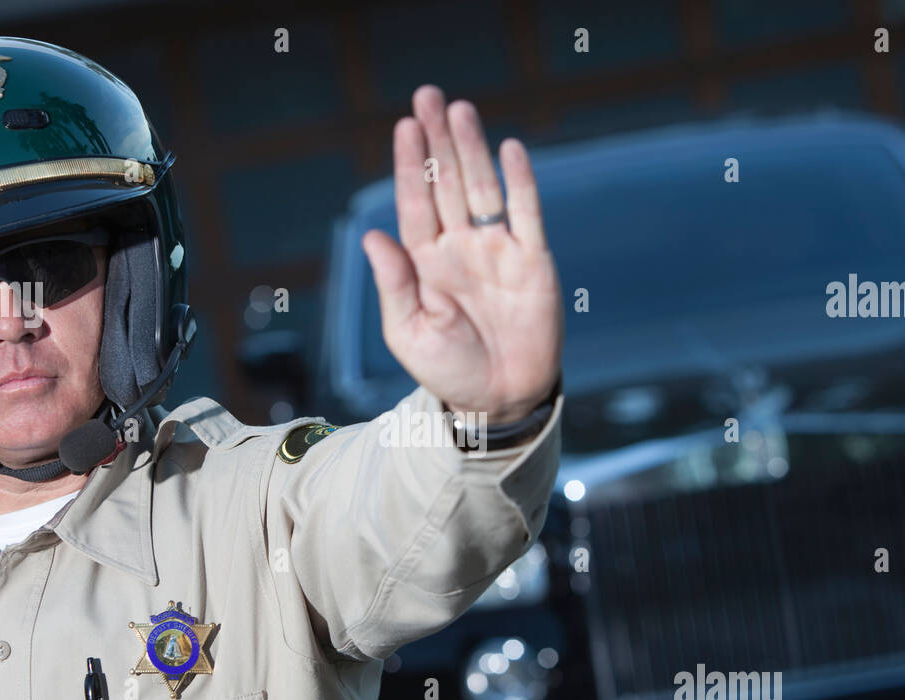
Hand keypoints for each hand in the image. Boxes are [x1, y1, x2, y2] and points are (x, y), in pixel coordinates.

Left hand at [362, 85, 562, 423]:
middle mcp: (459, 247)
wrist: (499, 399)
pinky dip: (519, 180)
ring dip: (471, 149)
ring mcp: (496, 250)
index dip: (411, 165)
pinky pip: (526, 212)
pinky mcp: (532, 260)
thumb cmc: (447, 370)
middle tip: (428, 96)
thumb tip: (371, 234)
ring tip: (459, 109)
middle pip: (447, 183)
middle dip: (437, 141)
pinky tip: (508, 148)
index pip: (415, 202)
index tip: (404, 127)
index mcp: (424, 262)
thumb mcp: (409, 332)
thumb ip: (394, 283)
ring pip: (482, 188)